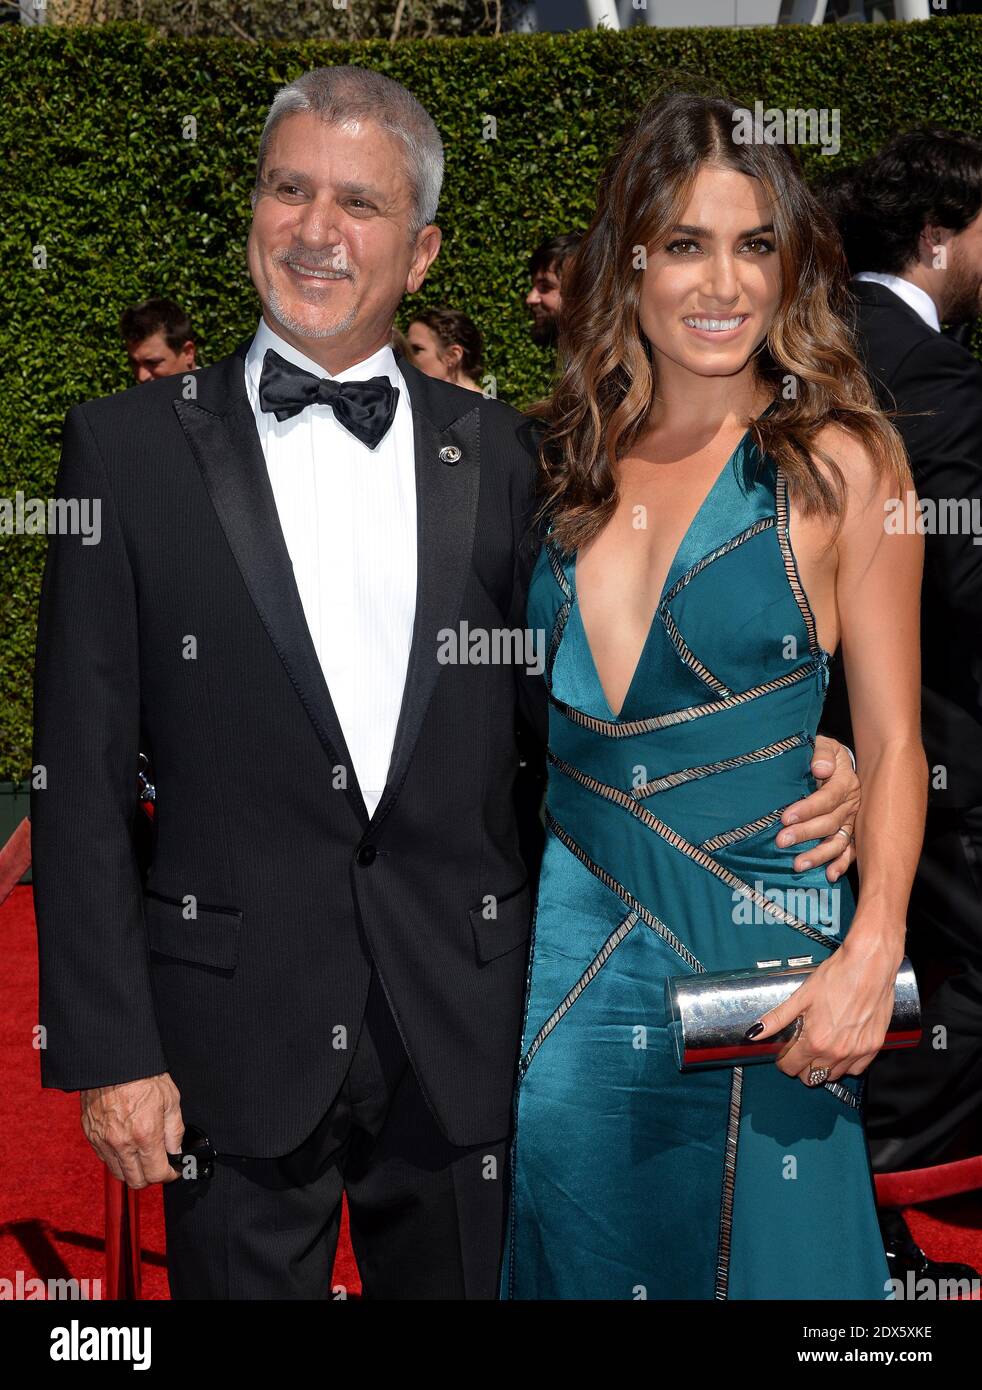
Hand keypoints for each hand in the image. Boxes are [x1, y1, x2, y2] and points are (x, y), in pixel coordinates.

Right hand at [80, 1073, 183, 1187]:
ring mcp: (104, 1141)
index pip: (156, 1174)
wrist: (113, 1061)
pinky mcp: (91, 1135)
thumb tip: (176, 1150)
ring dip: (132, 1170)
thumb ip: (175, 1130)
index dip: (169, 1175)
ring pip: (118, 1173)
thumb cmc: (142, 1075)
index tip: (173, 1170)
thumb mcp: (170, 1099)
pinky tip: (126, 1145)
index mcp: (145, 1134)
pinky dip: (117, 1158)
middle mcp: (122, 1143)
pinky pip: (104, 1158)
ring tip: (142, 1156)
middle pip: (136, 1181)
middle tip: (159, 1165)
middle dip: (151, 1177)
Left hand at [747, 927, 902, 1084]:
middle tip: (801, 1048)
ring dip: (823, 1066)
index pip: (791, 1067)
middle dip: (801, 1065)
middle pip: (811, 1077)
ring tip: (821, 1044)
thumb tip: (754, 1033)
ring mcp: (857, 1052)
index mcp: (815, 1040)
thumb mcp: (801, 996)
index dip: (784, 1060)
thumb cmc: (836, 976)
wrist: (869, 965)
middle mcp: (837, 1052)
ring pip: (833, 1076)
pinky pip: (856, 1069)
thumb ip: (777, 1019)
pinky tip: (840, 1047)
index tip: (785, 1052)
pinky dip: (846, 1064)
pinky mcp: (873, 1048)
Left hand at [777, 734, 859, 882]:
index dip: (807, 808)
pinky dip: (840, 864)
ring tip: (798, 864)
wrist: (838, 762)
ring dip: (819, 855)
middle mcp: (852, 804)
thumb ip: (820, 754)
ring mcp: (852, 821)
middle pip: (830, 822)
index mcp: (846, 782)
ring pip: (838, 841)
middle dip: (805, 833)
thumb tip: (820, 769)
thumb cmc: (823, 754)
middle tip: (782, 841)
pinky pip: (848, 851)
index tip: (785, 817)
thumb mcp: (823, 745)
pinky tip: (829, 876)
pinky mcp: (850, 833)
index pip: (828, 798)